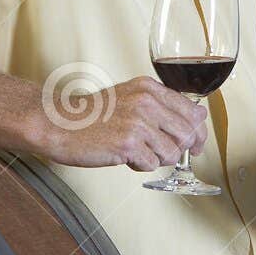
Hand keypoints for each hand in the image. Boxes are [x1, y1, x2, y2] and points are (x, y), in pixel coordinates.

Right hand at [39, 77, 208, 170]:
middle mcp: (147, 102)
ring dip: (157, 159)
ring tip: (136, 151)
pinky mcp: (128, 144)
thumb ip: (158, 106)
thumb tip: (195, 121)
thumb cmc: (91, 115)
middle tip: (164, 154)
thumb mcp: (128, 98)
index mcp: (149, 88)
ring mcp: (138, 123)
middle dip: (181, 149)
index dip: (198, 132)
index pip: (194, 111)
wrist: (57, 123)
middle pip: (188, 134)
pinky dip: (140, 166)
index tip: (196, 144)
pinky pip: (152, 165)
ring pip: (172, 153)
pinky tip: (124, 156)